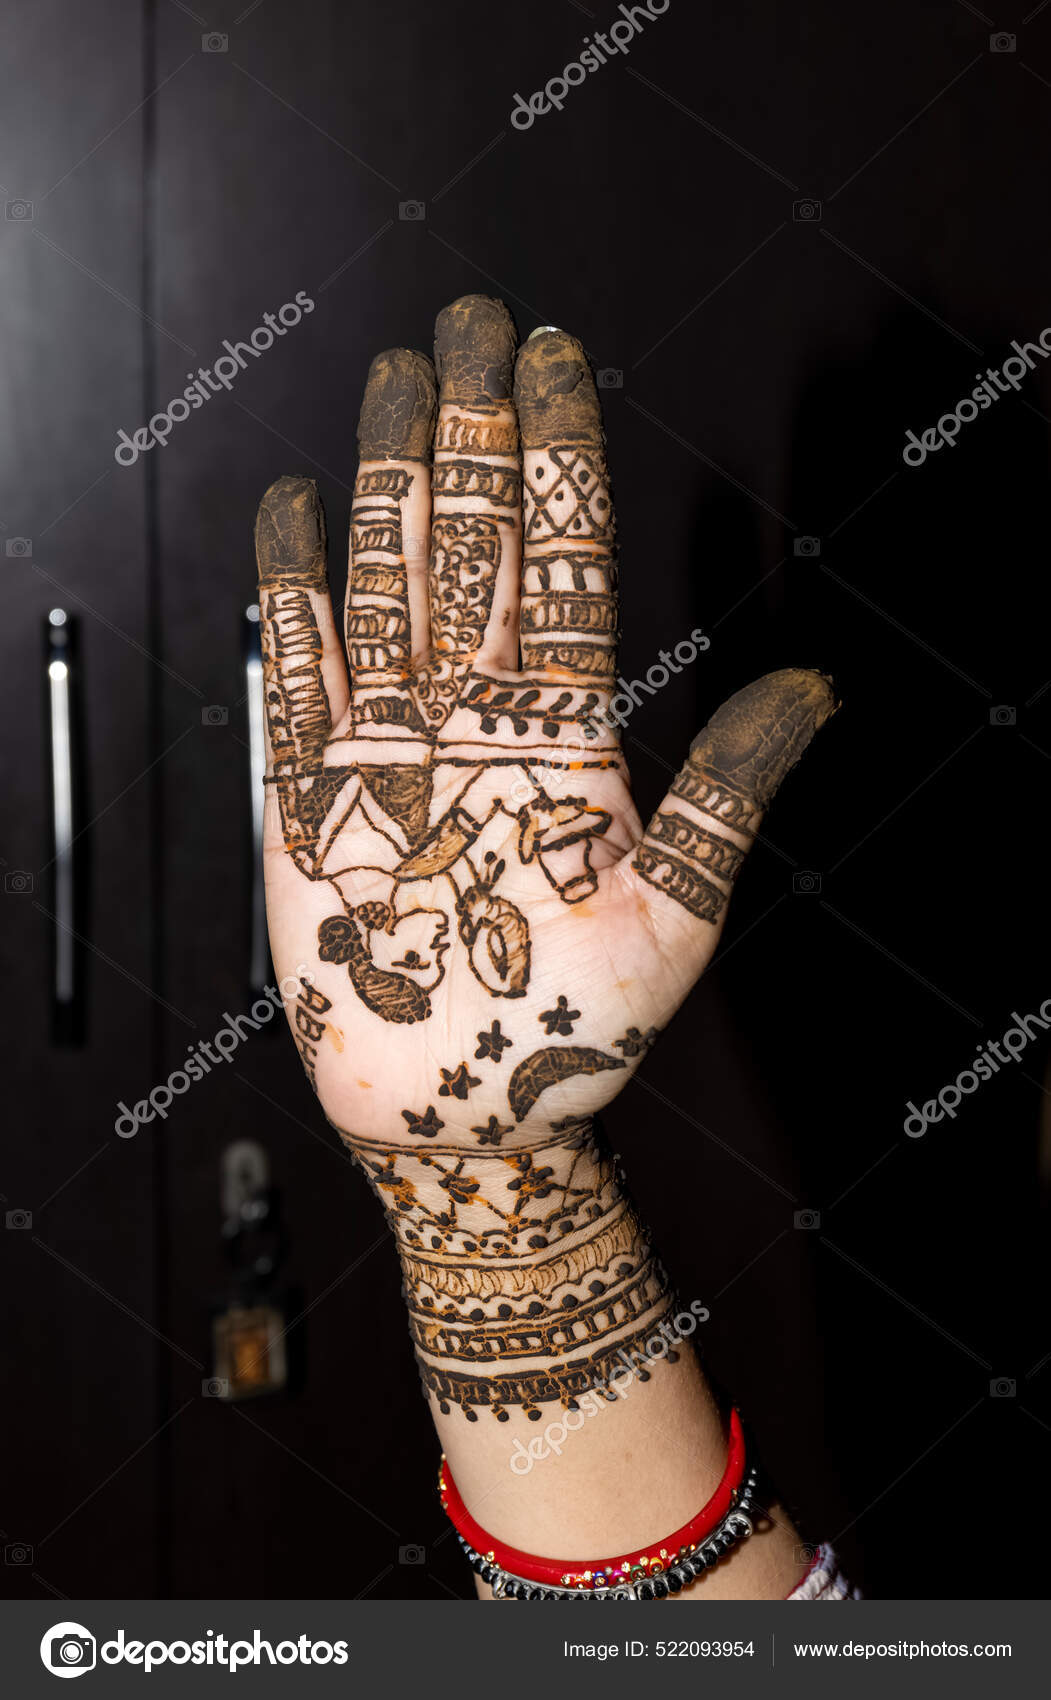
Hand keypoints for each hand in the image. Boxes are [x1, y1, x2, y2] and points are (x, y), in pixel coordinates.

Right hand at [255, 294, 833, 1157]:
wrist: (470, 1117)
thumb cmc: (577, 1033)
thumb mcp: (681, 911)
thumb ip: (730, 791)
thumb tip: (820, 684)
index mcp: (563, 734)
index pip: (564, 563)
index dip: (559, 457)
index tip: (554, 356)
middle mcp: (475, 721)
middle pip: (472, 545)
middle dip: (470, 430)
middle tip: (470, 317)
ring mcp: (392, 751)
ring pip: (387, 585)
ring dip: (386, 479)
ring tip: (391, 376)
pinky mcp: (314, 800)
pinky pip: (297, 675)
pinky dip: (290, 592)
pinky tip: (294, 510)